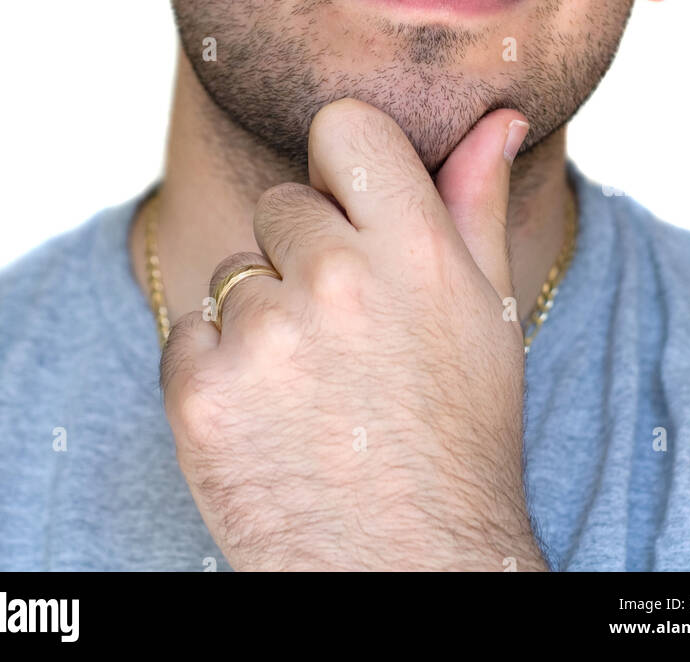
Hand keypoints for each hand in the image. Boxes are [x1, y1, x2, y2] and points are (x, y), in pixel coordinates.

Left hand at [160, 98, 547, 571]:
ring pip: (235, 273)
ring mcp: (263, 338)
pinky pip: (190, 334)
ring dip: (260, 318)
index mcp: (415, 249)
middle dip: (304, 255)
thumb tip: (499, 115)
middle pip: (282, 205)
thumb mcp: (487, 316)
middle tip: (346, 336)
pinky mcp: (199, 393)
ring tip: (313, 388)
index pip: (344, 126)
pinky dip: (216, 370)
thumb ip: (477, 202)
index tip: (351, 209)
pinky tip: (269, 418)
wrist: (406, 573)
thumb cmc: (457, 438)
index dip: (342, 165)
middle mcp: (336, 279)